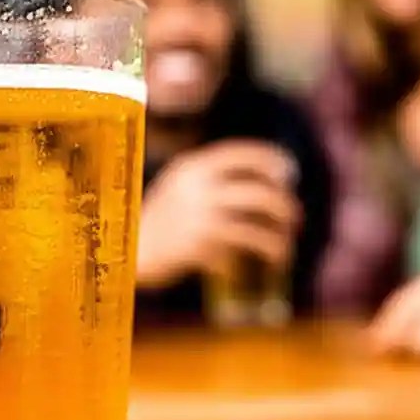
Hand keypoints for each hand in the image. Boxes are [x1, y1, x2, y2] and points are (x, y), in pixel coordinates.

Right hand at [138, 141, 300, 287]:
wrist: (124, 250)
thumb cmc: (154, 221)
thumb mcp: (176, 187)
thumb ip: (207, 179)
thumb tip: (258, 179)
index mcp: (191, 167)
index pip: (243, 154)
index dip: (272, 160)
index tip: (289, 171)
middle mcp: (197, 189)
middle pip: (260, 192)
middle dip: (285, 206)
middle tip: (295, 218)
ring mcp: (198, 219)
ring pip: (256, 226)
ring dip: (279, 238)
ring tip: (285, 248)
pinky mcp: (197, 248)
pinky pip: (241, 252)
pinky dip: (255, 258)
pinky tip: (263, 265)